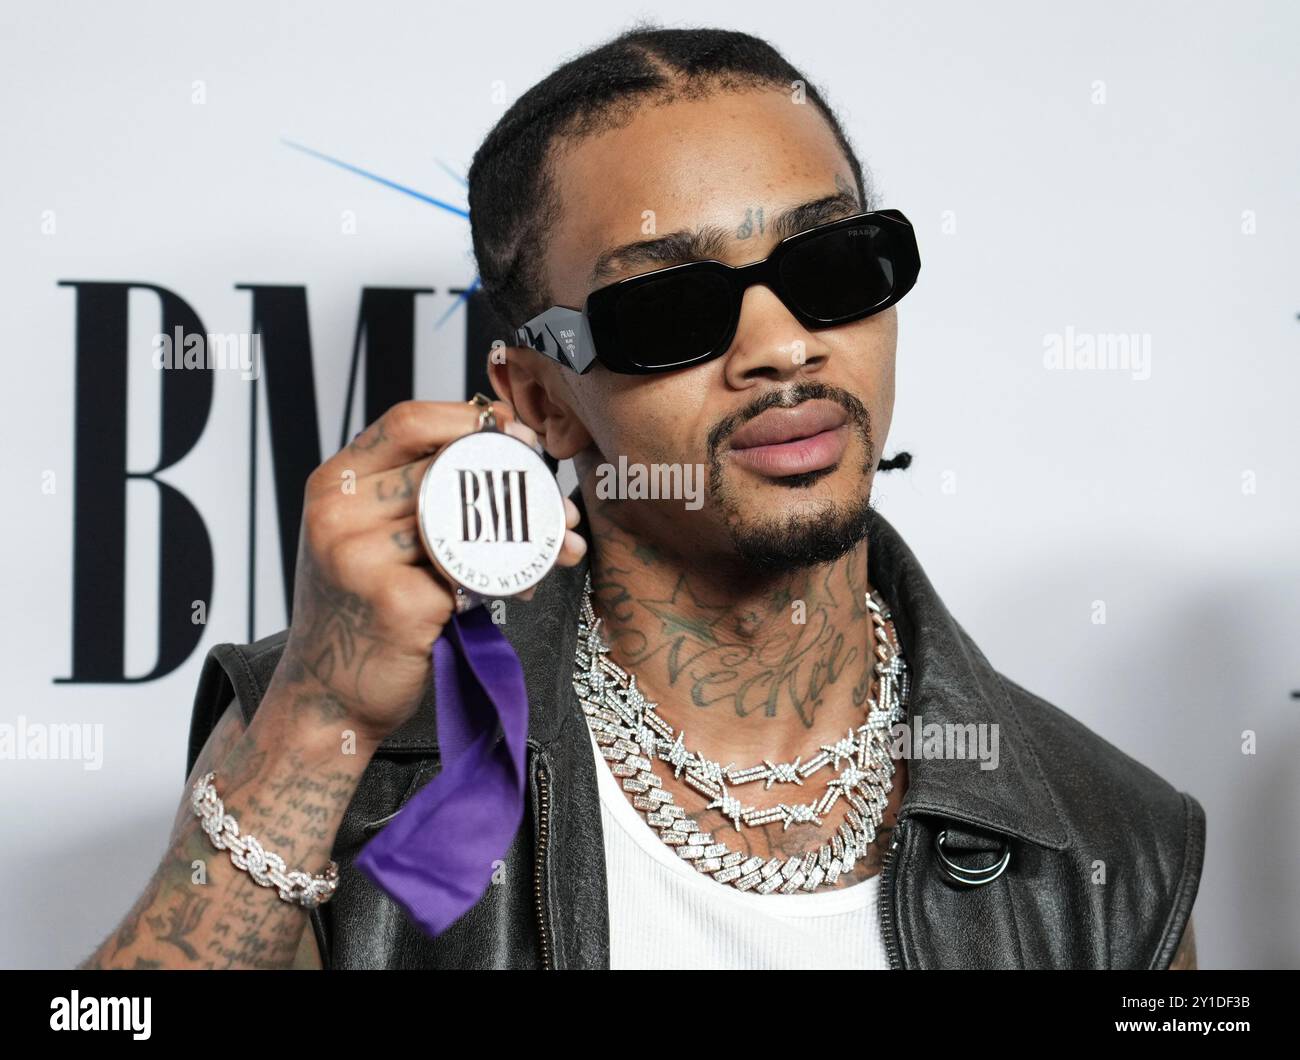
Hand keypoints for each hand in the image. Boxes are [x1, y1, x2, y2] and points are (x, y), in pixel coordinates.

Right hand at [272, 399, 585, 743]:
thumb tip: (507, 453)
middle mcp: (338, 514)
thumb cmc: (360, 611)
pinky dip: (507, 582)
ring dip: (527, 537)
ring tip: (553, 549)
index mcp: (334, 485)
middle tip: (559, 506)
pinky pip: (471, 576)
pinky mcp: (396, 602)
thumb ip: (412, 495)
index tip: (518, 434)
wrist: (325, 697)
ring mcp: (361, 557)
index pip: (408, 421)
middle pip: (449, 469)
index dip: (471, 419)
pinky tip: (518, 592)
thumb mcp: (364, 538)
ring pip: (469, 524)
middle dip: (520, 484)